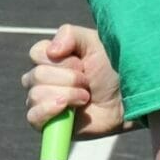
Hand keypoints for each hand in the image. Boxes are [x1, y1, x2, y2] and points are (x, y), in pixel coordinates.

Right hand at [23, 24, 124, 139]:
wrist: (125, 99)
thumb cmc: (111, 69)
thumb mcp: (93, 42)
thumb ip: (69, 34)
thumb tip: (51, 51)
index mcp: (50, 59)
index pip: (36, 53)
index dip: (61, 59)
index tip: (82, 62)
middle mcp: (42, 80)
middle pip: (37, 75)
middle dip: (69, 78)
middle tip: (88, 83)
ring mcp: (44, 102)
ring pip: (36, 94)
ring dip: (67, 94)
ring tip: (85, 97)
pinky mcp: (48, 124)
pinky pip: (33, 117)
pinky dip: (49, 110)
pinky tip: (66, 109)